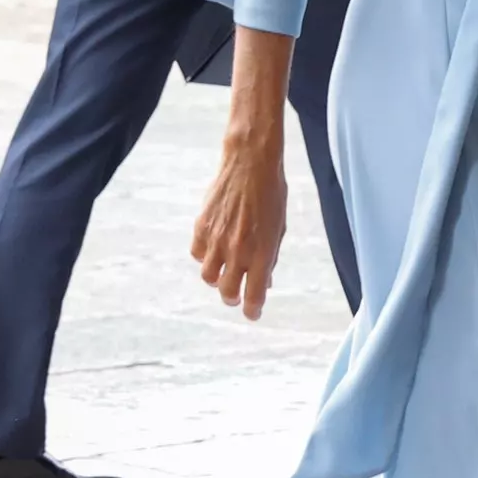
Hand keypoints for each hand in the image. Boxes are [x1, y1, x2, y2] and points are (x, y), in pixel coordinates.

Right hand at [191, 137, 286, 320]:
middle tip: (237, 296)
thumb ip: (270, 257)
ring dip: (217, 280)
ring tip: (224, 273)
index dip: (252, 310)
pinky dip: (205, 258)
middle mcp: (237, 250)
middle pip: (227, 292)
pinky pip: (197, 254)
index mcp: (261, 253)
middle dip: (233, 299)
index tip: (252, 314)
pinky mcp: (202, 226)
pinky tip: (214, 250)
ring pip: (209, 277)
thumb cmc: (271, 194)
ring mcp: (217, 239)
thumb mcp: (279, 228)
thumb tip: (266, 280)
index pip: (254, 296)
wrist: (250, 164)